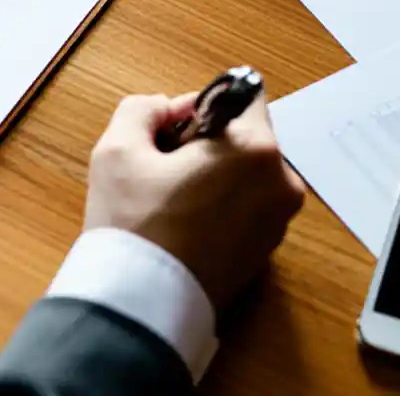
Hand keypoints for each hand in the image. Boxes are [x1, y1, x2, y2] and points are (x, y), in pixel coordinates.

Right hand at [84, 91, 305, 308]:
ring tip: (169, 201)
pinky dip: (220, 206)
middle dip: (206, 143)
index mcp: (256, 150)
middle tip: (162, 169)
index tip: (171, 134)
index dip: (201, 105)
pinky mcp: (267, 250)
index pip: (243, 95)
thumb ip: (143, 108)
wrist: (143, 305)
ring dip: (212, 175)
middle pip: (244, 137)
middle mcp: (281, 183)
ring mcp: (278, 221)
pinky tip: (182, 225)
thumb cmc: (133, 223)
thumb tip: (167, 109)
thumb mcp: (118, 148)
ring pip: (245, 174)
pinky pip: (246, 207)